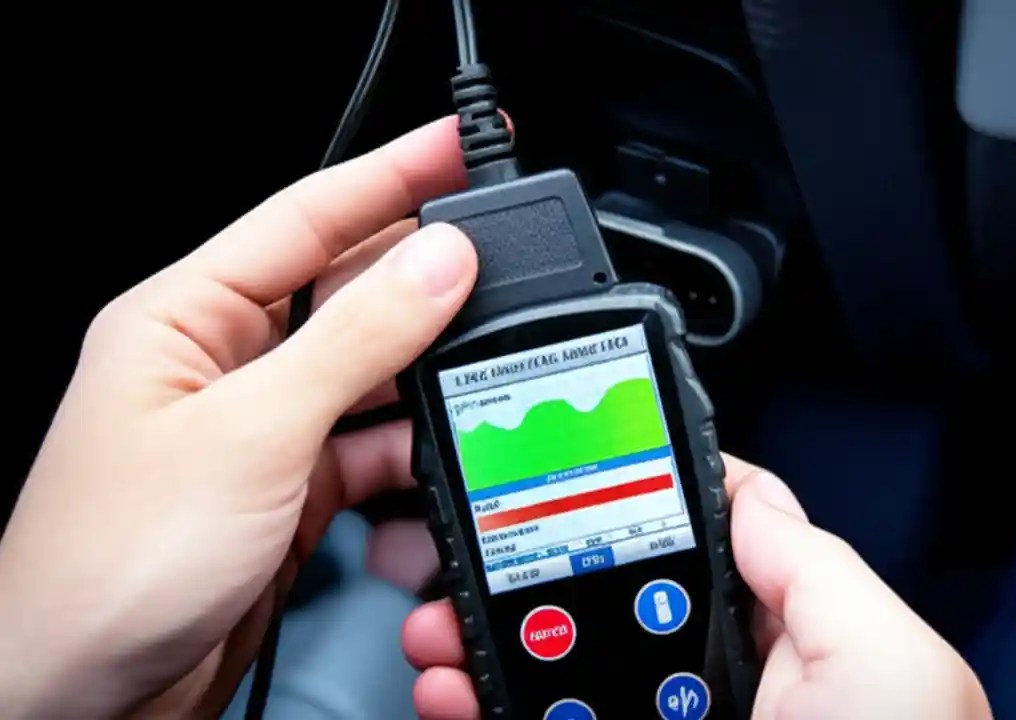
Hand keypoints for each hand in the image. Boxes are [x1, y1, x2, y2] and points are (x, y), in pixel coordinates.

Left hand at [0, 117, 478, 717]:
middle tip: (504, 256)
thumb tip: (438, 264)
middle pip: (346, 293)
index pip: (304, 216)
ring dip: (424, 375)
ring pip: (368, 375)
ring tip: (487, 358)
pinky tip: (442, 448)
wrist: (84, 697)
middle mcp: (222, 365)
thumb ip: (357, 341)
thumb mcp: (251, 433)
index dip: (390, 174)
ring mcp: (259, 430)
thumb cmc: (108, 567)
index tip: (459, 145)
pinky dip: (410, 449)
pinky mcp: (288, 491)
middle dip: (424, 277)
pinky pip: (368, 446)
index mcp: (184, 318)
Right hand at [402, 456, 990, 718]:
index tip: (560, 484)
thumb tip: (752, 496)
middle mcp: (719, 697)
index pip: (696, 557)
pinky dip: (480, 713)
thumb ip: (813, 570)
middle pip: (606, 614)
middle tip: (472, 561)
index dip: (627, 513)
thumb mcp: (881, 662)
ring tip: (440, 633)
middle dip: (532, 582)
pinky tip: (452, 697)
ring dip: (487, 648)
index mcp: (788, 650)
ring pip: (558, 682)